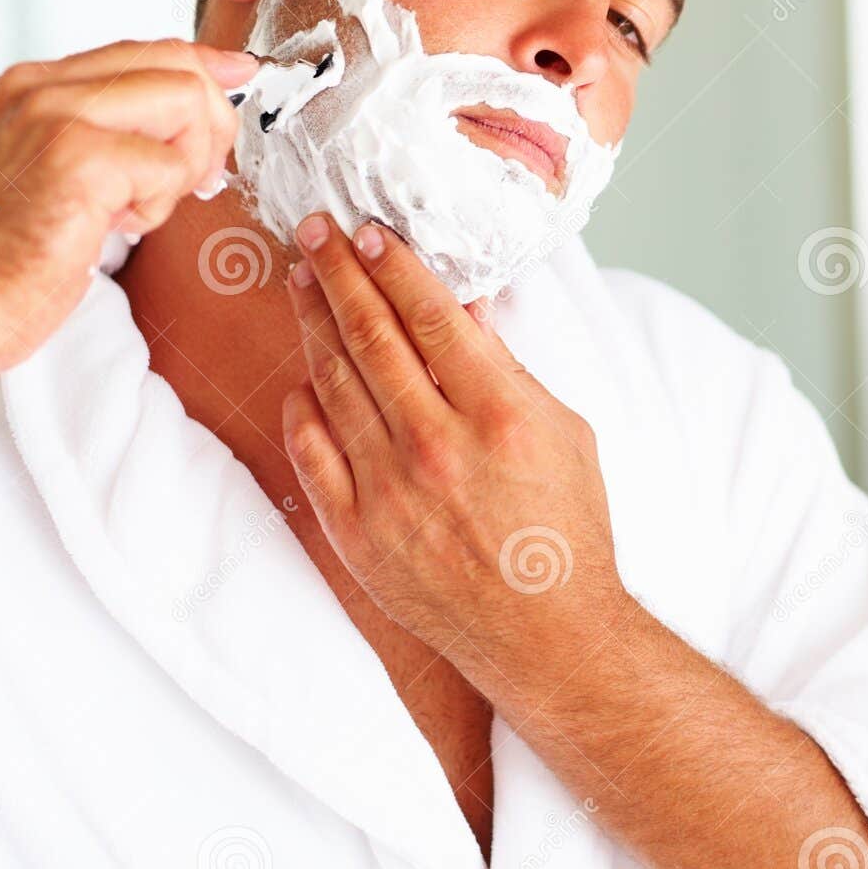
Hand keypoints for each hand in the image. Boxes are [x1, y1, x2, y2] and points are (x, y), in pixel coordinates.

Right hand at [0, 39, 257, 383]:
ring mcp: (57, 119)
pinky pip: (171, 167)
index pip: (144, 50)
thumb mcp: (60, 175)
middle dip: (211, 126)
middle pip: (176, 65)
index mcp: (34, 89)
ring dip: (183, 167)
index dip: (204, 67)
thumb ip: (114, 134)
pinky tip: (113, 227)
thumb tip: (193, 108)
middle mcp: (40, 91)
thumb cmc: (2, 256)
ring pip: (185, 101)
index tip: (238, 77)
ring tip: (134, 207)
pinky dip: (158, 208)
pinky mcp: (78, 161)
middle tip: (193, 179)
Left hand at [281, 212, 629, 716]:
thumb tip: (465, 306)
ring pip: (334, 383)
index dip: (393, 265)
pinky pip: (312, 449)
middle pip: (371, 335)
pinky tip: (305, 375)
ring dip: (313, 323)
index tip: (368, 232)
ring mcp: (388, 491)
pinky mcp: (357, 532)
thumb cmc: (566, 533)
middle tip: (314, 232)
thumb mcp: (565, 435)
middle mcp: (437, 445)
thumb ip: (509, 369)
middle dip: (337, 273)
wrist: (548, 636)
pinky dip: (304, 405)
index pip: (429, 315)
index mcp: (497, 414)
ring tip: (301, 282)